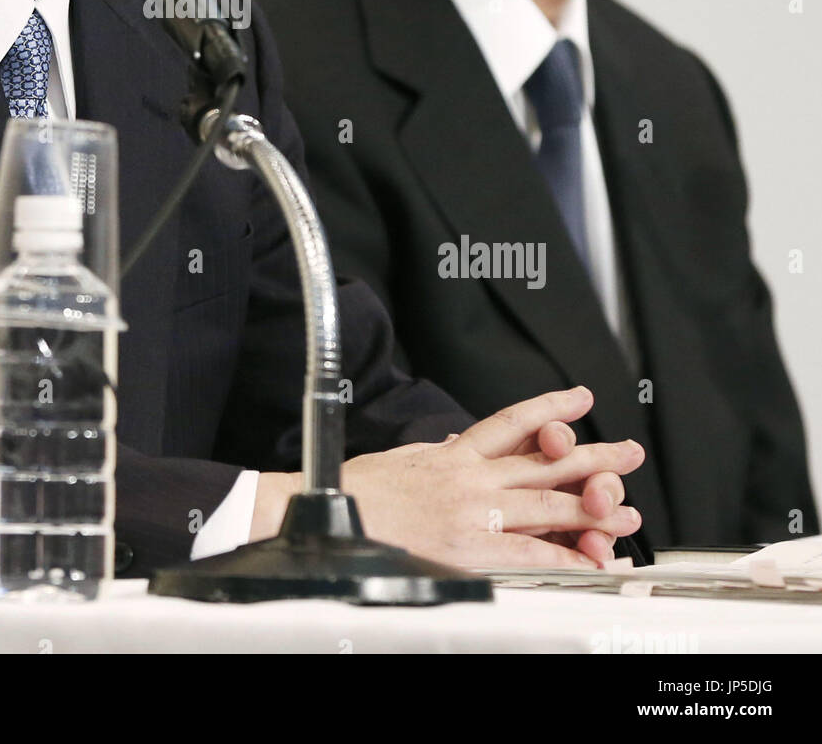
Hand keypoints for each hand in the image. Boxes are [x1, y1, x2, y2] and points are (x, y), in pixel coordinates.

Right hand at [253, 387, 643, 568]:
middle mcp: (469, 476)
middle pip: (543, 462)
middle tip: (628, 451)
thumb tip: (457, 443)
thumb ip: (438, 453)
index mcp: (453, 453)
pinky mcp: (469, 548)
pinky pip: (528, 553)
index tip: (581, 399)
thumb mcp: (402, 458)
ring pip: (545, 505)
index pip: (512, 422)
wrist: (331, 513)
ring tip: (627, 511)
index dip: (550, 409)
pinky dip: (563, 558)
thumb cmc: (358, 491)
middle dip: (592, 457)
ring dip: (592, 508)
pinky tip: (589, 561)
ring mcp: (472, 511)